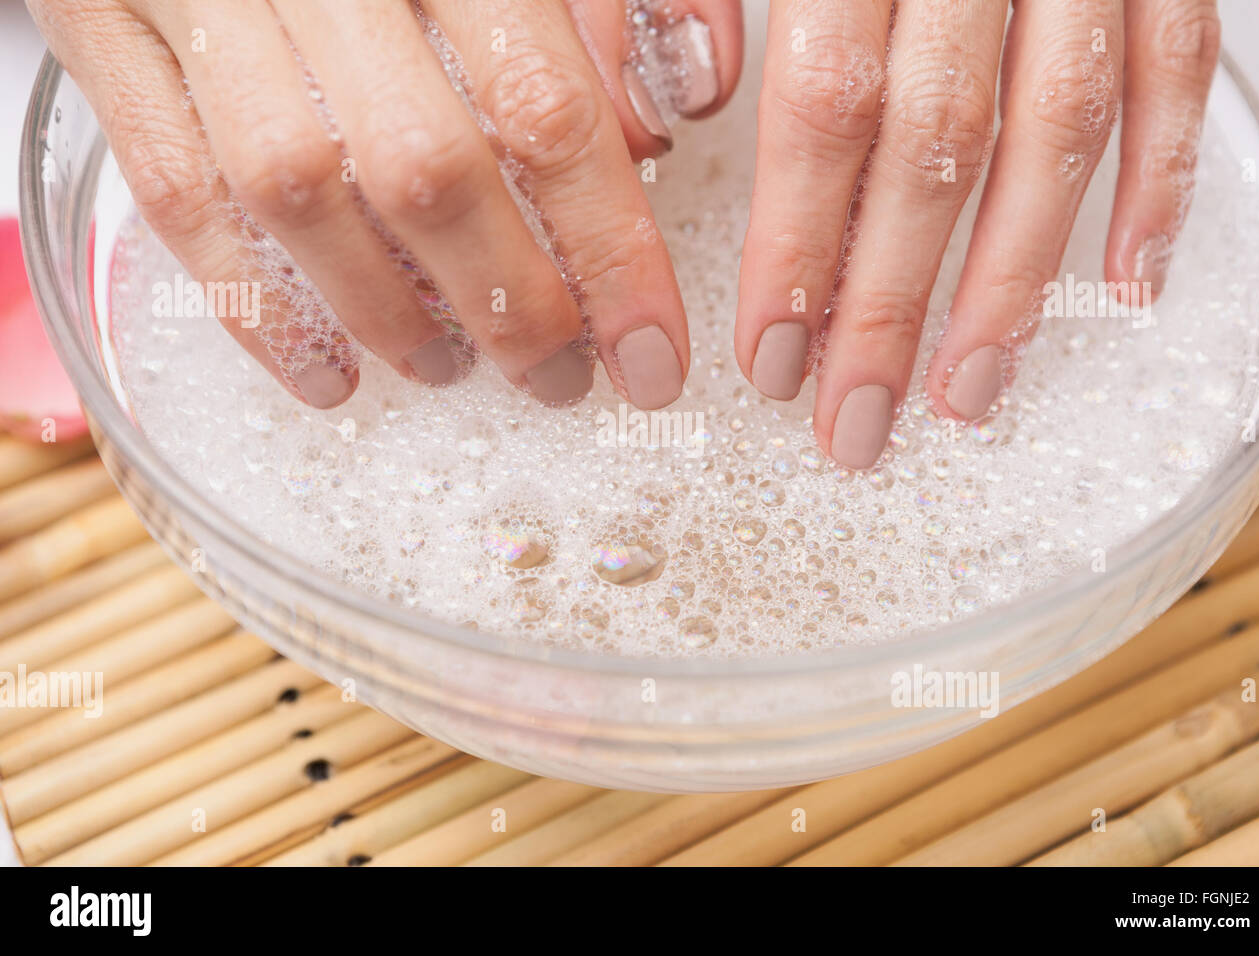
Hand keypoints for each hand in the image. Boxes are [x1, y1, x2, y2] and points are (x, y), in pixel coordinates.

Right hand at [29, 0, 742, 408]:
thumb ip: (609, 3)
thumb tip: (677, 113)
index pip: (549, 109)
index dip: (609, 250)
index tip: (651, 355)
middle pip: (425, 167)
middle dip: (508, 302)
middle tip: (559, 379)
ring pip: (296, 187)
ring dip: (386, 312)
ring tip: (448, 371)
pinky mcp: (105, 27)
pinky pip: (171, 188)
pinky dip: (248, 301)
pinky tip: (320, 370)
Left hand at [735, 0, 1218, 468]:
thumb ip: (704, 3)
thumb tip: (678, 112)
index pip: (825, 107)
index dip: (800, 246)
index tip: (775, 357)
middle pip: (936, 149)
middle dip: (891, 305)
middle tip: (857, 415)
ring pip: (1061, 127)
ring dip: (1014, 279)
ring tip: (969, 388)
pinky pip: (1179, 68)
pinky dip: (1158, 183)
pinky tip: (1126, 283)